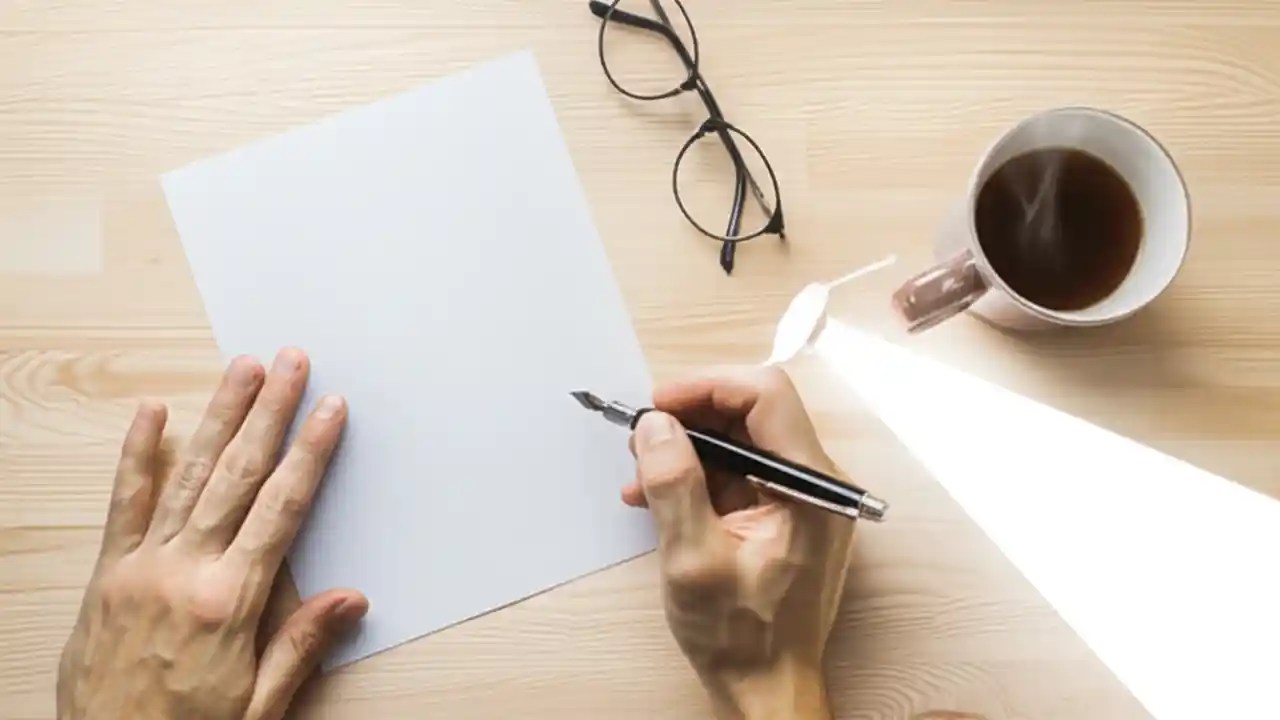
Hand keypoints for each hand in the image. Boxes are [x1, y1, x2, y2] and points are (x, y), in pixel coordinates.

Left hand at [57, 349, 366, 719]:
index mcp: (229, 602)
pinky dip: (138, 455)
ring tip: (241, 370)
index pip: (282, 508)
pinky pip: (124, 503)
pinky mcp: (107, 573)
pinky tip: (152, 413)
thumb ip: (301, 645)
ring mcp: (141, 566)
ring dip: (218, 417)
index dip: (310, 452)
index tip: (330, 409)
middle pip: (238, 475)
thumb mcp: (258, 707)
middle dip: (269, 411)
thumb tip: (351, 597)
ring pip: (188, 475)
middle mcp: (184, 571)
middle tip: (290, 362)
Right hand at [623, 367, 854, 719]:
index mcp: (811, 488)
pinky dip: (698, 476)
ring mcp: (801, 499)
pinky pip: (739, 474)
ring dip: (688, 449)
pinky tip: (657, 497)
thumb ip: (675, 485)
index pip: (766, 396)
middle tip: (641, 438)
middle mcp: (816, 484)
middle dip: (691, 417)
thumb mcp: (694, 560)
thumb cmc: (743, 638)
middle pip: (753, 413)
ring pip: (741, 441)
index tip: (658, 405)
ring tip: (640, 475)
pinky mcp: (783, 515)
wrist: (769, 689)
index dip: (707, 388)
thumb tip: (655, 426)